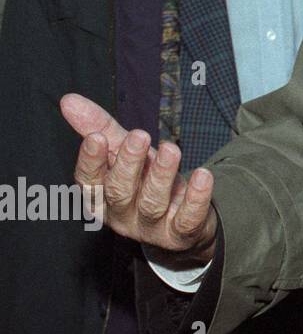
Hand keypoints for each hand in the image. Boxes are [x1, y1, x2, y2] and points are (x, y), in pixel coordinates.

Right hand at [62, 94, 217, 263]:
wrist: (181, 220)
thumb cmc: (145, 179)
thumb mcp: (123, 152)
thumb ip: (99, 127)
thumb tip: (69, 100)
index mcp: (101, 196)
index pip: (89, 180)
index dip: (91, 160)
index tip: (97, 137)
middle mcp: (121, 214)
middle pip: (119, 191)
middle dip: (128, 163)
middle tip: (139, 135)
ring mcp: (151, 227)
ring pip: (152, 203)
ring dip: (162, 175)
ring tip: (171, 149)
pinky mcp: (180, 233)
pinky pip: (187, 219)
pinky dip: (195, 198)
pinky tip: (202, 175)